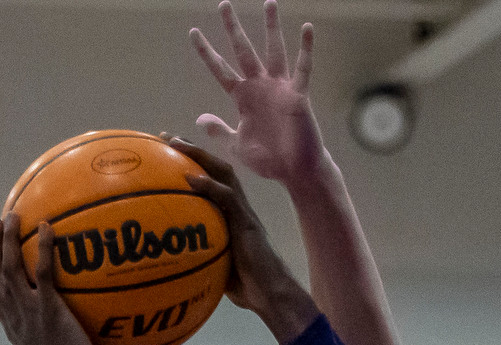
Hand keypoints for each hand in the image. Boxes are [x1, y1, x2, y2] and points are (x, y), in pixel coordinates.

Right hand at [0, 213, 98, 344]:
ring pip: (9, 268)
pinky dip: (42, 248)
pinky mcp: (48, 310)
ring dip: (7, 239)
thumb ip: (43, 327)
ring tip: (14, 216)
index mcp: (10, 323)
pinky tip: (48, 229)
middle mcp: (13, 314)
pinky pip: (41, 273)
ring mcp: (28, 311)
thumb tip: (59, 313)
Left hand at [160, 135, 315, 342]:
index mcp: (230, 215)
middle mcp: (238, 208)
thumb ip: (198, 254)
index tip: (164, 153)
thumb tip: (168, 259)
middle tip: (164, 137)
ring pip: (223, 174)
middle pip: (216, 169)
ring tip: (176, 144)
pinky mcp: (248, 224)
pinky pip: (228, 199)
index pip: (211, 181)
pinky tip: (192, 179)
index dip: (191, 164)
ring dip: (199, 157)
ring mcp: (244, 213)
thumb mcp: (214, 266)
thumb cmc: (247, 286)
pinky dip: (210, 187)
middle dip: (191, 150)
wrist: (271, 295)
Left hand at [189, 1, 326, 185]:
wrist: (294, 172)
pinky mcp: (298, 95)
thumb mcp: (236, 146)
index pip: (220, 69)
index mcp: (243, 97)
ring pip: (273, 51)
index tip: (193, 32)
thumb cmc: (269, 159)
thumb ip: (219, 130)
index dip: (207, 52)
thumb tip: (200, 119)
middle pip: (243, 51)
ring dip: (271, 27)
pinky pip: (303, 68)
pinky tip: (306, 28)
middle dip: (233, 28)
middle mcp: (260, 86)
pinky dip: (306, 49)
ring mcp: (280, 88)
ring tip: (268, 2)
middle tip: (223, 3)